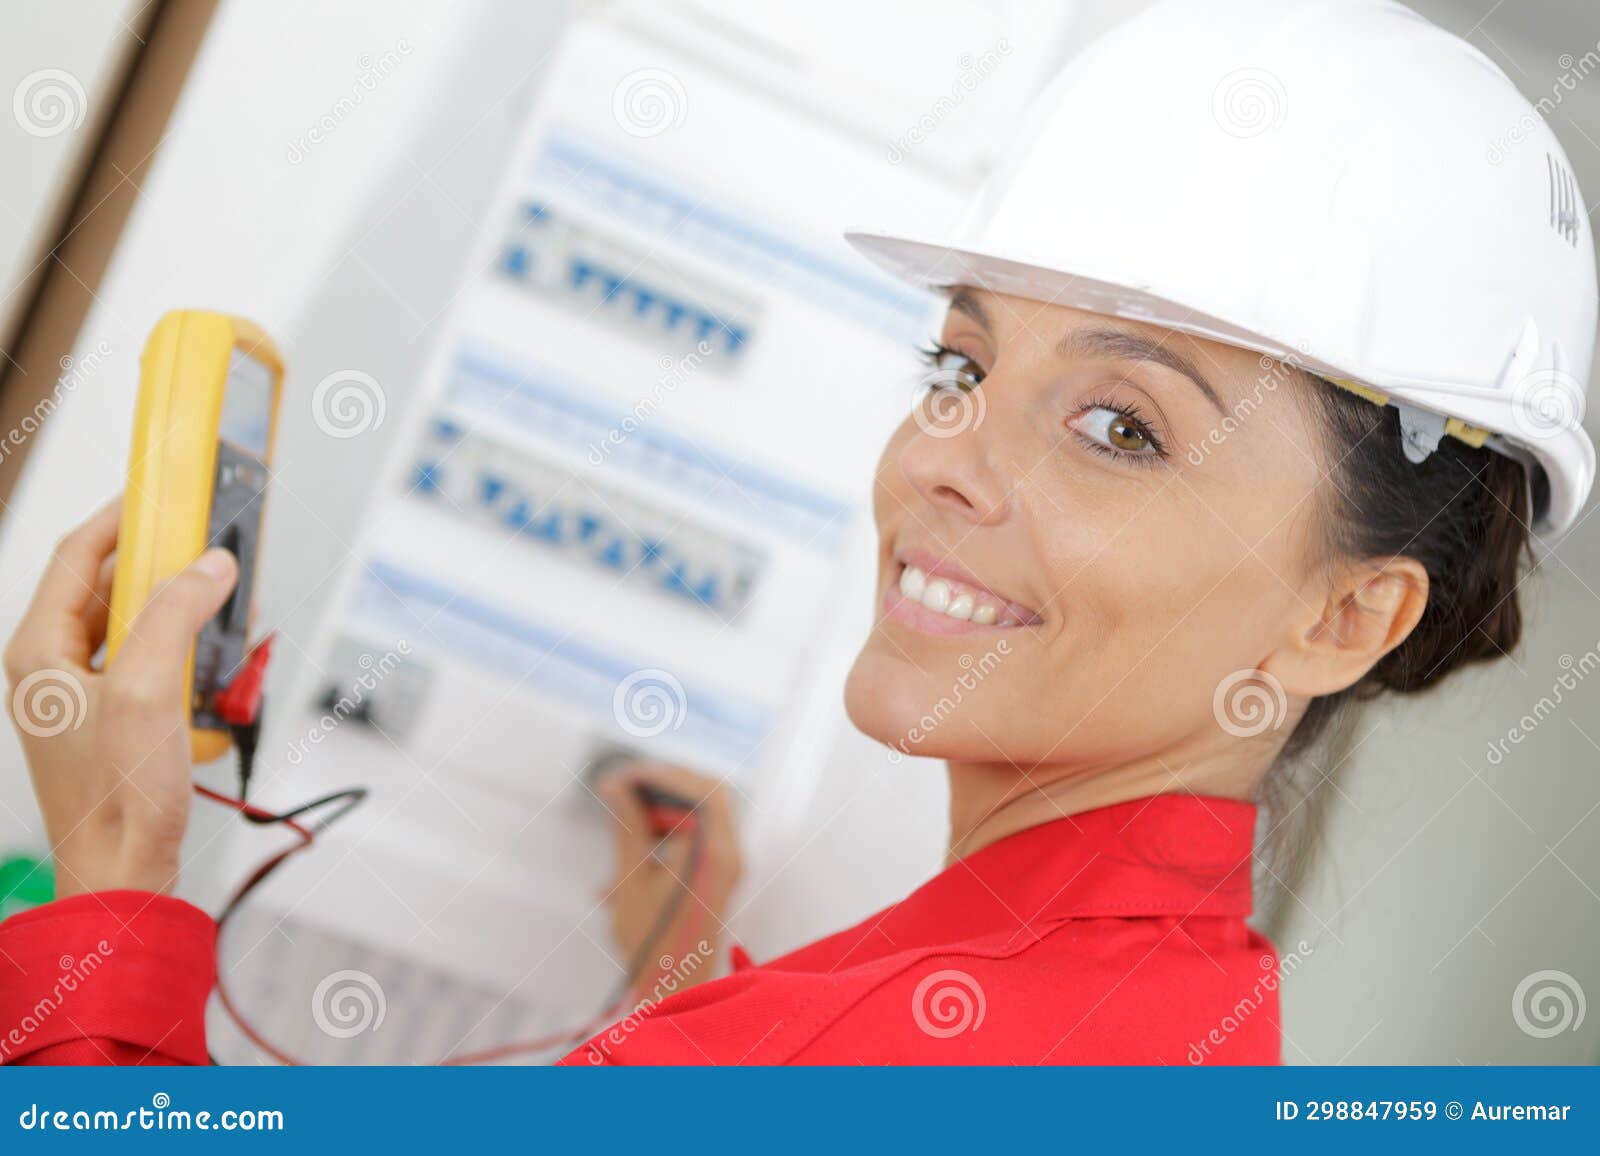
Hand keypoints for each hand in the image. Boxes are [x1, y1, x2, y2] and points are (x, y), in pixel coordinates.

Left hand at [4, 498, 237, 898]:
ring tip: (220, 601)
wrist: (122, 874)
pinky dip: (182, 646)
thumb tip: (209, 564)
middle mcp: (53, 669)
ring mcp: (81, 697)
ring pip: (131, 623)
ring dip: (177, 606)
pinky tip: (214, 656)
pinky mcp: (113, 721)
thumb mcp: (148, 690)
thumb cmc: (117, 797)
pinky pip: (148, 660)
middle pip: (106, 585)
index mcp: (39, 652)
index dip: (124, 516)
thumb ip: (175, 615)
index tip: (166, 492)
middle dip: (161, 562)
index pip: (78, 556)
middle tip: (207, 544)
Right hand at [598, 761, 742, 999]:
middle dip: (668, 782)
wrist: (674, 989)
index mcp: (714, 855)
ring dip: (669, 801)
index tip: (626, 777)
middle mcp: (731, 855)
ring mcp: (730, 863)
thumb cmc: (651, 943)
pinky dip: (675, 822)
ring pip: (708, 808)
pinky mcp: (721, 871)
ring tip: (629, 810)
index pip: (702, 791)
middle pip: (710, 792)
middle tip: (627, 786)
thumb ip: (628, 826)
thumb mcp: (631, 881)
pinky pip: (704, 829)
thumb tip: (614, 784)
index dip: (664, 774)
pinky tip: (641, 838)